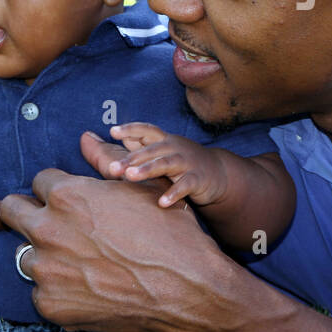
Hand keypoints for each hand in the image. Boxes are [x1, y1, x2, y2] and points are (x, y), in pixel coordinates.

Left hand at [0, 132, 232, 331]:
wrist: (187, 291)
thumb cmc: (169, 234)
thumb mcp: (142, 188)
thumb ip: (105, 160)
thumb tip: (85, 137)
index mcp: (67, 195)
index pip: (39, 181)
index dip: (60, 189)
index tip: (74, 202)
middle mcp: (47, 230)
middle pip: (12, 210)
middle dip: (31, 213)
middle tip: (60, 226)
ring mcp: (45, 271)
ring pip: (25, 254)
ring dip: (45, 254)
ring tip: (81, 262)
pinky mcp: (49, 305)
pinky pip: (40, 290)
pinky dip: (59, 289)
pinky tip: (88, 288)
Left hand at [106, 122, 229, 207]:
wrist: (219, 172)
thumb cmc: (184, 161)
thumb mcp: (165, 150)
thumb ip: (142, 143)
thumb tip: (117, 134)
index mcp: (166, 140)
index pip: (147, 130)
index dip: (131, 129)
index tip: (113, 131)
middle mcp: (175, 148)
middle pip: (151, 150)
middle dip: (131, 158)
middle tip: (112, 168)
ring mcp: (187, 162)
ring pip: (166, 164)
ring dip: (147, 169)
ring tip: (130, 177)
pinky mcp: (198, 179)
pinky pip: (185, 185)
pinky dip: (174, 193)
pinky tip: (161, 203)